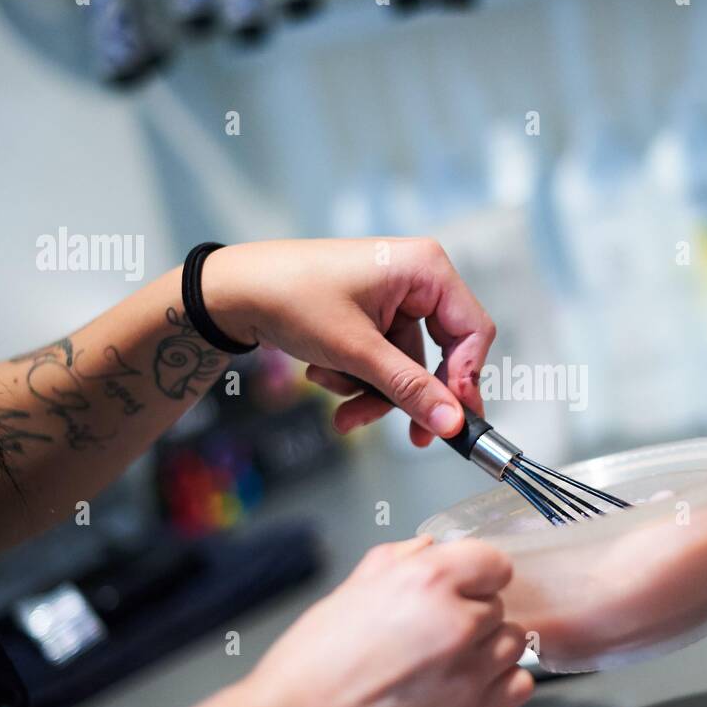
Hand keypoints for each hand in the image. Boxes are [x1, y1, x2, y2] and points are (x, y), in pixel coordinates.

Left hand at [202, 238, 495, 446]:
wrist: (233, 291)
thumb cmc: (291, 298)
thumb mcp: (356, 351)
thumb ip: (409, 389)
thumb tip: (451, 423)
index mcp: (425, 269)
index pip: (473, 332)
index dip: (465, 380)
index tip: (451, 420)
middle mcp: (416, 280)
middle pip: (441, 355)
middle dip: (408, 395)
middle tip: (412, 438)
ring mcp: (395, 299)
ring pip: (407, 367)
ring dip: (373, 392)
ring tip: (338, 404)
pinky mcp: (373, 316)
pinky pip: (384, 361)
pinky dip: (358, 379)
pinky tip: (325, 376)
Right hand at [240, 536, 533, 706]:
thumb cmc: (310, 668)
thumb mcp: (348, 592)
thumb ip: (397, 561)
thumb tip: (427, 548)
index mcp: (427, 582)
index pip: (492, 561)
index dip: (474, 573)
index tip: (462, 584)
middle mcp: (458, 622)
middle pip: (498, 604)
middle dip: (471, 612)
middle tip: (433, 632)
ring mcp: (471, 672)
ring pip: (511, 642)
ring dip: (487, 648)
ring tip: (445, 662)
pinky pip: (519, 685)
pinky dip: (500, 684)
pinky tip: (465, 686)